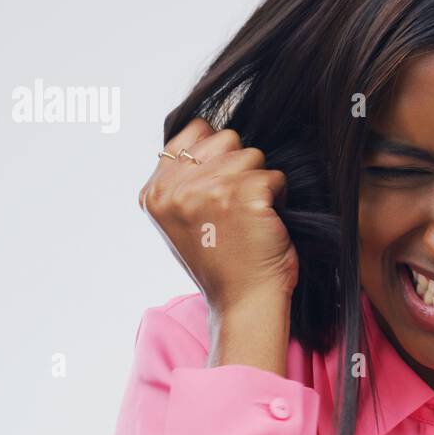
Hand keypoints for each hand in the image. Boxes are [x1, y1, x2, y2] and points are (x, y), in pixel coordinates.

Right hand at [140, 118, 296, 372]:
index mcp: (155, 192)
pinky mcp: (244, 196)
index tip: (222, 187)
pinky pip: (274, 175)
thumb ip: (182, 179)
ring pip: (252, 155)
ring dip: (260, 183)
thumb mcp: (181, 220)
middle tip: (237, 207)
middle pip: (225, 139)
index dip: (217, 152)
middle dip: (239, 166)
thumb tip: (206, 132)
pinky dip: (278, 197)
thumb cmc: (220, 261)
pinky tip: (265, 223)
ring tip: (250, 216)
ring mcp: (209, 189)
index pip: (193, 132)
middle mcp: (176, 188)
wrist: (242, 302)